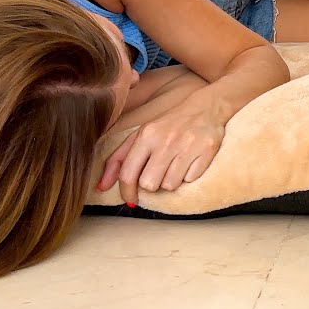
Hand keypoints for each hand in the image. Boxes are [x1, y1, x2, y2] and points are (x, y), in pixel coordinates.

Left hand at [96, 94, 225, 205]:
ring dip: (171, 181)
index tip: (131, 200)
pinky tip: (189, 162)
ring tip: (175, 165)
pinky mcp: (206, 150)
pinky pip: (191, 179)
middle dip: (153, 184)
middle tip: (159, 173)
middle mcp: (165, 140)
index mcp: (146, 135)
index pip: (129, 174)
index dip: (127, 192)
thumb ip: (119, 160)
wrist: (205, 108)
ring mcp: (187, 145)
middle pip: (149, 184)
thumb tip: (101, 187)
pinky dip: (189, 175)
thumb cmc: (168, 125)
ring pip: (170, 185)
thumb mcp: (141, 135)